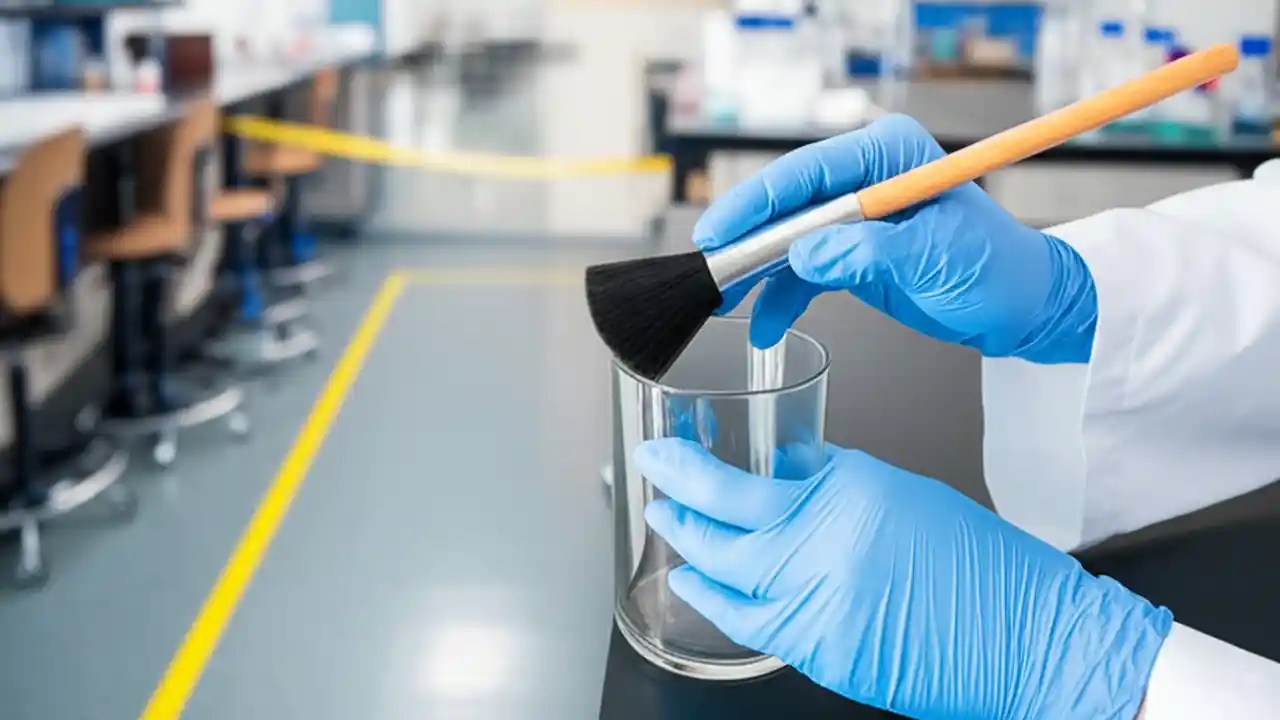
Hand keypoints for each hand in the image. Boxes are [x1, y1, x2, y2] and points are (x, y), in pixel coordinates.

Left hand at [636, 438, 1171, 718]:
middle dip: (677, 507)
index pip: (739, 486)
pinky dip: (718, 603)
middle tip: (656, 489)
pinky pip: (752, 627)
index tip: (663, 456)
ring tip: (671, 531)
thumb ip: (834, 479)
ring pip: (727, 582)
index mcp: (848, 498)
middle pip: (723, 532)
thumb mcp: (904, 493)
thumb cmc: (984, 565)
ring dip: (691, 554)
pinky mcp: (824, 655)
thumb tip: (784, 467)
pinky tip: (699, 587)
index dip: (687, 471)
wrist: (1033, 639)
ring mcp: (820, 608)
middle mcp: (825, 550)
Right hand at [694, 114, 1097, 362]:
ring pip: (784, 240)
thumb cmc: (997, 271)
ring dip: (754, 274)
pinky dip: (781, 298)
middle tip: (707, 271)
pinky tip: (765, 326)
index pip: (806, 172)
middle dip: (745, 240)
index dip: (756, 202)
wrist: (1023, 307)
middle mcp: (863, 179)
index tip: (718, 232)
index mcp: (887, 155)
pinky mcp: (849, 252)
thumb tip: (803, 256)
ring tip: (723, 304)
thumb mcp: (934, 259)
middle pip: (785, 205)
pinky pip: (800, 272)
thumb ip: (865, 253)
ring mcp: (853, 217)